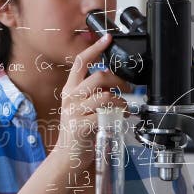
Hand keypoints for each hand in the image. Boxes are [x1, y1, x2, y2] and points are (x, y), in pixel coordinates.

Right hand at [54, 34, 129, 169]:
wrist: (68, 155)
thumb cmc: (78, 131)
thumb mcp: (82, 107)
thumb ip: (93, 93)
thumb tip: (113, 81)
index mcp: (70, 90)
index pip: (80, 62)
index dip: (94, 48)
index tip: (107, 38)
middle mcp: (70, 98)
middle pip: (98, 76)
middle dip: (118, 80)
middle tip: (126, 88)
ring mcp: (74, 112)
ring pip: (105, 95)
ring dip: (121, 101)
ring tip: (124, 107)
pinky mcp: (81, 125)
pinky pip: (105, 114)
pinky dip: (118, 115)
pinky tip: (121, 117)